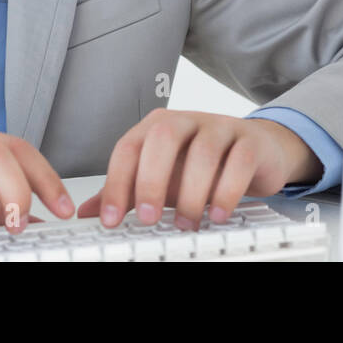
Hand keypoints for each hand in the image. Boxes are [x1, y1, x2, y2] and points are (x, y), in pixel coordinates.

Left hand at [76, 109, 321, 229]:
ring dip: (192, 192)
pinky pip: (239, 159)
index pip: (129, 147)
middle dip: (151, 180)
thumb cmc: (202, 164)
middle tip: (148, 218)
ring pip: (203, 150)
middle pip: (163, 137)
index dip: (116, 183)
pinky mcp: (249, 140)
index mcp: (157, 127)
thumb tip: (88, 212)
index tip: (111, 220)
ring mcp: (220, 126)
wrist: (254, 151)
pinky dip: (228, 189)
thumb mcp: (161, 178)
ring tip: (186, 222)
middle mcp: (186, 120)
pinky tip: (218, 213)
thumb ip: (127, 191)